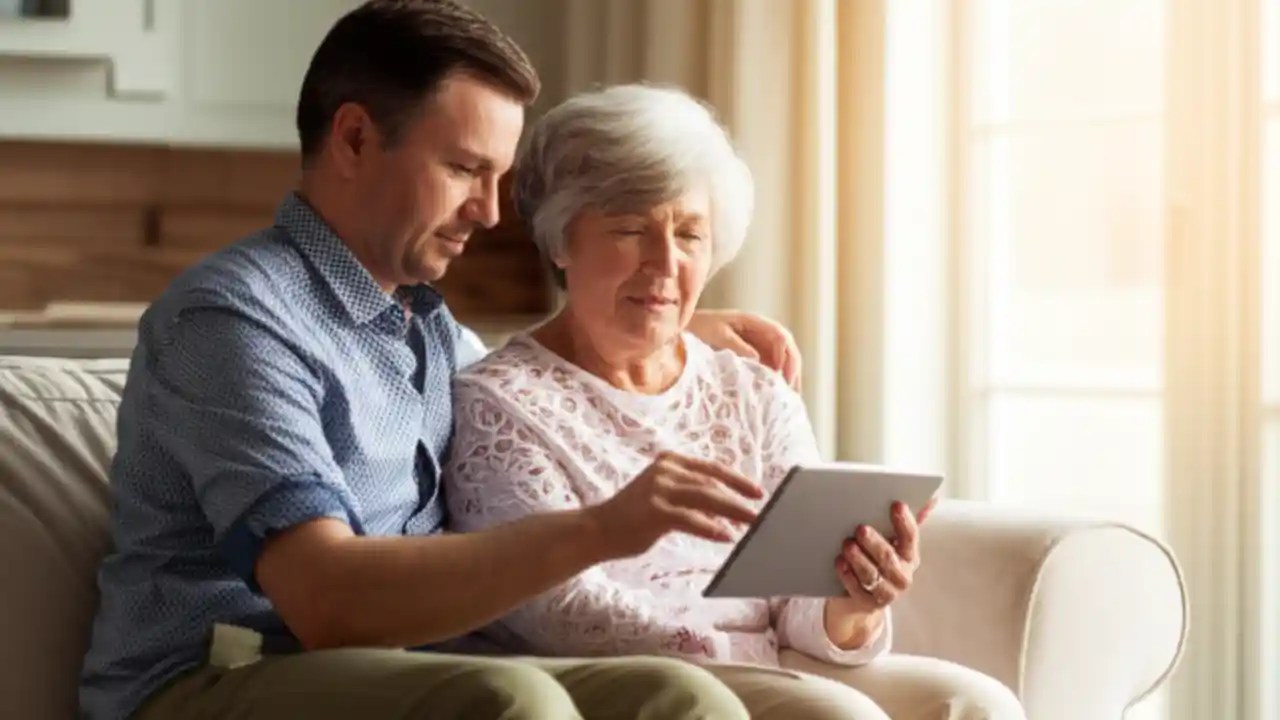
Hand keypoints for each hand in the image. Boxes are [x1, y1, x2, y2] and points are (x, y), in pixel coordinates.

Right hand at [584, 451, 763, 558]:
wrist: (598, 529)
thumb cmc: (634, 517)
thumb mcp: (665, 499)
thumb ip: (692, 500)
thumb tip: (727, 512)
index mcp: (669, 462)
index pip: (711, 468)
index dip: (737, 480)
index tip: (757, 491)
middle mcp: (665, 470)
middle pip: (712, 482)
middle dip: (739, 497)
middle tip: (760, 511)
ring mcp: (658, 488)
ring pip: (706, 498)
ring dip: (732, 511)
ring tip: (751, 524)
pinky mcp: (655, 510)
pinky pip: (690, 519)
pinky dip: (710, 528)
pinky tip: (725, 537)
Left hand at [686, 310, 801, 387]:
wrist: (683, 329)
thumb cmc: (700, 327)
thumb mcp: (717, 334)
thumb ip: (737, 345)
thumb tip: (759, 360)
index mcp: (754, 322)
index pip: (780, 336)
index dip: (785, 356)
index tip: (783, 376)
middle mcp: (761, 333)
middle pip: (787, 350)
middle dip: (793, 371)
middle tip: (794, 394)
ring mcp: (759, 345)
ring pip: (781, 361)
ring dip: (787, 379)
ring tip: (790, 401)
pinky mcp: (753, 358)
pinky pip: (770, 369)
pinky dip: (775, 382)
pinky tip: (776, 398)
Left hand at [823, 498, 936, 647]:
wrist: (862, 598)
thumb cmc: (878, 561)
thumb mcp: (892, 540)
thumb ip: (907, 520)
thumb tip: (931, 498)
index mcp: (910, 556)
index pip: (910, 537)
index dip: (904, 521)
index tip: (895, 504)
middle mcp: (902, 576)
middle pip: (888, 558)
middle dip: (874, 543)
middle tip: (861, 528)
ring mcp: (886, 593)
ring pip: (872, 575)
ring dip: (859, 559)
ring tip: (847, 545)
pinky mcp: (868, 603)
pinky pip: (857, 590)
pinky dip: (847, 575)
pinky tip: (840, 562)